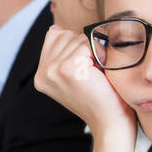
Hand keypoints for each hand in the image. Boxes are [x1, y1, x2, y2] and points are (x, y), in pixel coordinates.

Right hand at [33, 25, 136, 139]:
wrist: (111, 123)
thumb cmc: (101, 97)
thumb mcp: (75, 74)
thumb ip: (63, 53)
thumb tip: (56, 28)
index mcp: (41, 75)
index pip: (54, 36)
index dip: (77, 45)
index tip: (86, 69)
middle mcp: (42, 73)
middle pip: (65, 35)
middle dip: (85, 47)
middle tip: (94, 74)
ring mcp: (52, 71)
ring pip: (76, 39)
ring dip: (93, 52)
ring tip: (97, 75)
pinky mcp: (67, 69)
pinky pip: (86, 44)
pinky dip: (99, 55)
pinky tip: (100, 74)